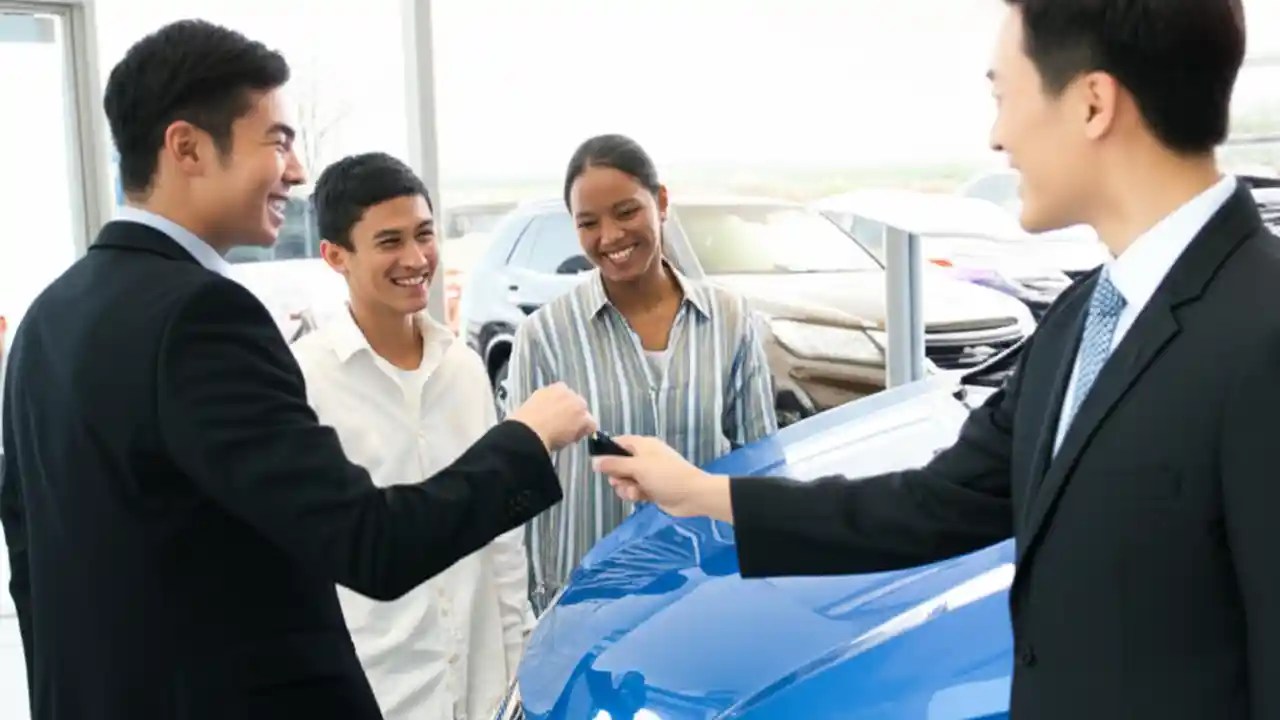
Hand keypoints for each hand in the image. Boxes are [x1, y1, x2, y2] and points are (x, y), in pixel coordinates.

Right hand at [507, 382, 596, 451]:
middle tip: (563, 428)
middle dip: (572, 414)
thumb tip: (546, 414)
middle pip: (577, 403)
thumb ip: (543, 406)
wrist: (529, 431)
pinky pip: (591, 426)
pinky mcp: (584, 418)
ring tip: (567, 436)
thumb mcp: (532, 406)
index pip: (564, 395)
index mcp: (554, 388)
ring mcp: (577, 404)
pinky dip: (584, 432)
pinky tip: (573, 439)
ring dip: (578, 423)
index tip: (556, 417)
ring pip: (584, 415)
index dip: (562, 408)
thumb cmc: (523, 422)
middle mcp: (568, 392)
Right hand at [591, 436, 733, 521]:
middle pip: (618, 464)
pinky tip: (639, 498)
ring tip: (634, 492)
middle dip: (616, 475)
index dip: (607, 453)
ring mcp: (647, 474)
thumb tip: (594, 461)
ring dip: (625, 487)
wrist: (692, 495)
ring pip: (625, 479)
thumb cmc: (666, 475)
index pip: (618, 443)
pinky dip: (634, 494)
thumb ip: (615, 464)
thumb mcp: (638, 467)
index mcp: (642, 445)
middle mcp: (643, 457)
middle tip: (620, 481)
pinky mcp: (651, 489)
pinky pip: (634, 489)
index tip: (599, 465)